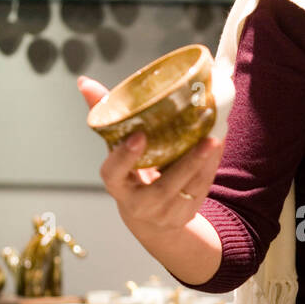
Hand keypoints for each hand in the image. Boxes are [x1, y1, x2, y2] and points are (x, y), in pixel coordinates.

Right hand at [78, 74, 224, 232]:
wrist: (152, 221)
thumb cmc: (132, 176)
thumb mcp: (118, 153)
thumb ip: (108, 118)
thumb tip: (85, 82)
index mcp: (118, 185)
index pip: (114, 173)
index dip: (124, 156)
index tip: (138, 135)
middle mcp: (141, 203)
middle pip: (164, 186)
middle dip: (187, 163)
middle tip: (205, 137)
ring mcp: (166, 211)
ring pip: (190, 186)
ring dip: (207, 160)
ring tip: (217, 135)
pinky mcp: (188, 211)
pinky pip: (203, 186)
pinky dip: (213, 164)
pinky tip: (219, 142)